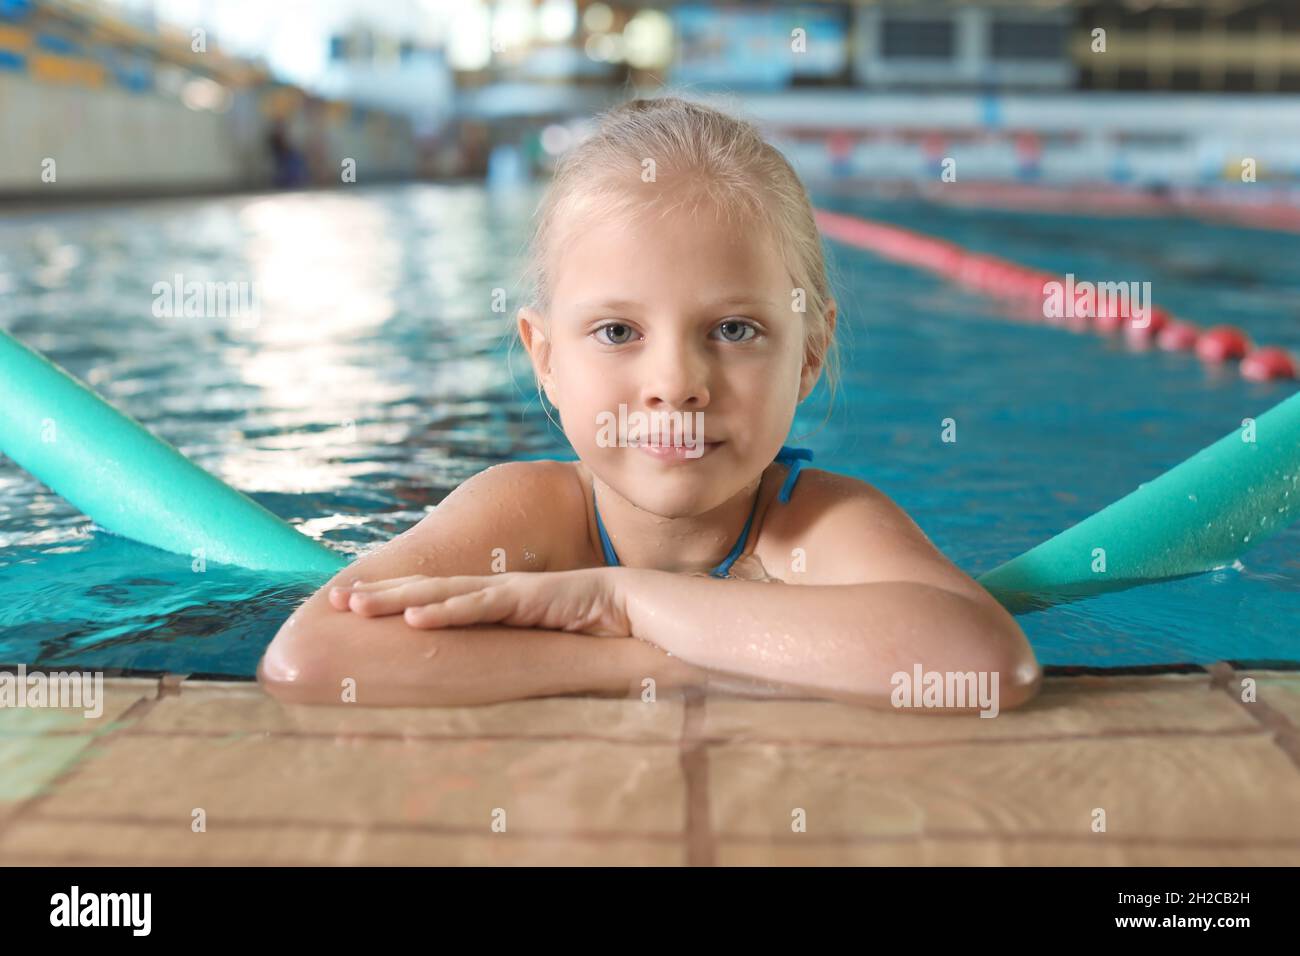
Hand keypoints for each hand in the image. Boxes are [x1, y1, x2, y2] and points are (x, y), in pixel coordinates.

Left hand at [328, 569, 632, 637]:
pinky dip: (446, 612)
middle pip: (429, 589)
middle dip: (381, 592)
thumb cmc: (599, 626)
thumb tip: (493, 667)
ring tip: (357, 605)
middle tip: (335, 598)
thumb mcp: (545, 639)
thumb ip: (517, 647)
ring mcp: (514, 591)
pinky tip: (414, 618)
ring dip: (397, 599)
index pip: (440, 598)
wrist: (643, 607)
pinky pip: (482, 606)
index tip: (360, 606)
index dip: (399, 599)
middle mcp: (500, 589)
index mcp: (500, 600)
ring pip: (445, 594)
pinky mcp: (532, 598)